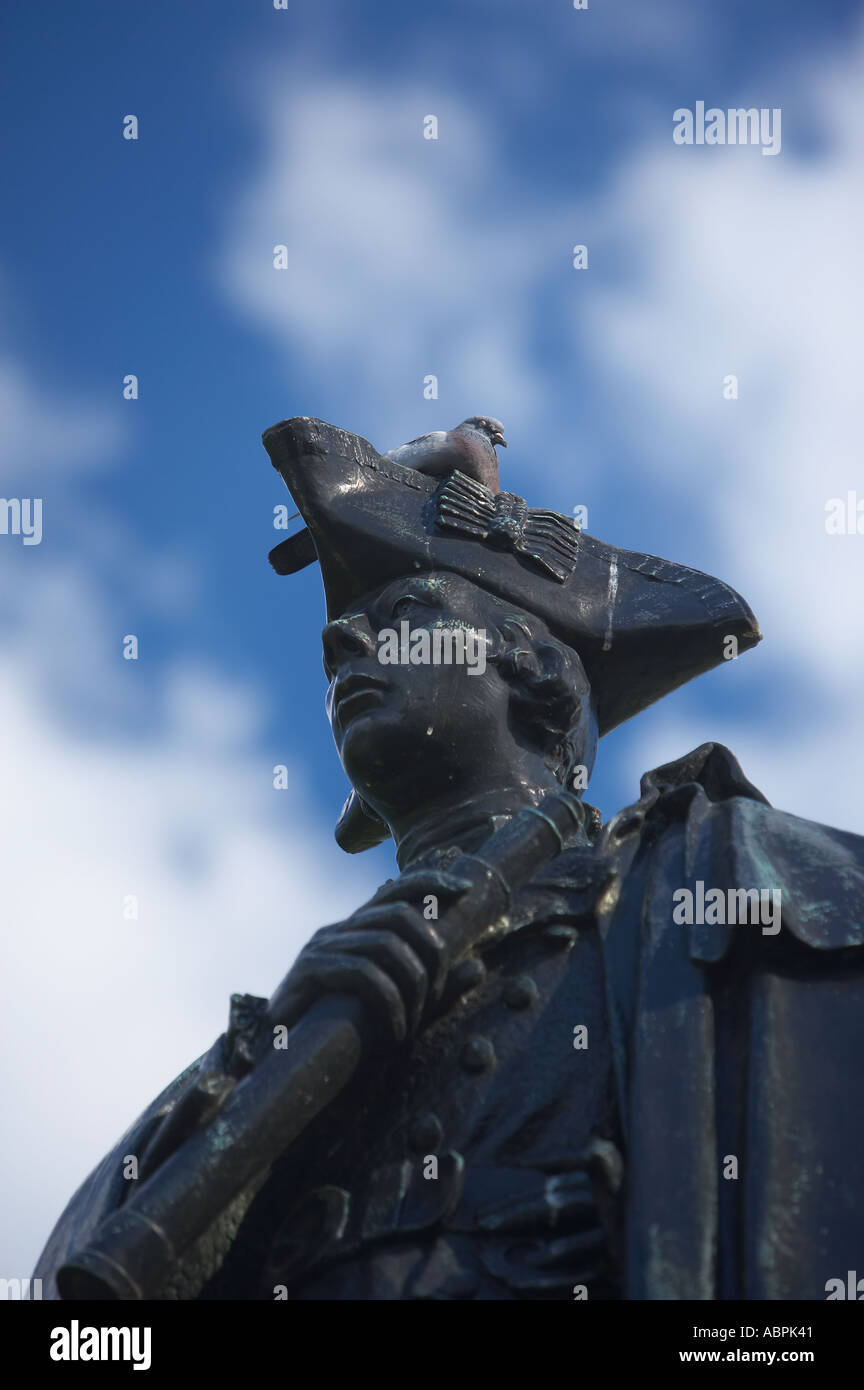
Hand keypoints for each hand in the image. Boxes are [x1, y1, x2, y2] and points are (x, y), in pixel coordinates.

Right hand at [269, 866, 480, 1045]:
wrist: (286, 1060)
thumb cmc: (345, 1030)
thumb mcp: (400, 1006)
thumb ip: (436, 989)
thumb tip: (479, 967)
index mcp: (357, 930)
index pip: (396, 890)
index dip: (430, 881)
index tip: (465, 888)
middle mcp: (339, 929)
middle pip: (399, 914)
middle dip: (430, 951)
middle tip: (438, 992)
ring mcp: (322, 946)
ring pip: (386, 944)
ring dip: (412, 986)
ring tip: (413, 1023)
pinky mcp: (310, 970)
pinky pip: (363, 973)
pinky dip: (389, 1003)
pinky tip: (394, 1031)